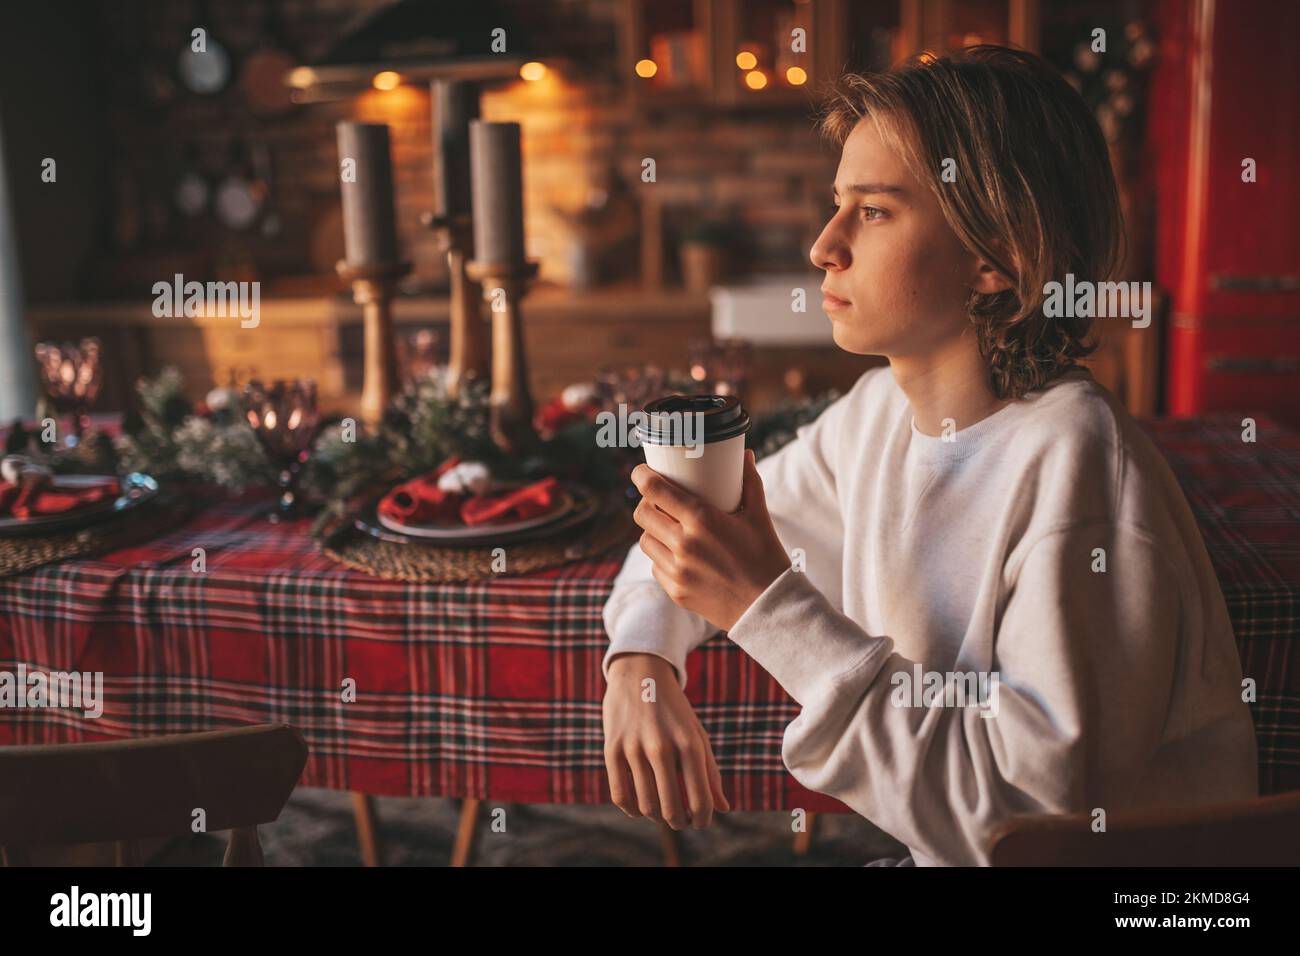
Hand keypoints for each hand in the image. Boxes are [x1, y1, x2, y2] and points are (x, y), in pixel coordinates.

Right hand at [603, 653, 729, 827]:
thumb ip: (710, 772)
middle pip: (671, 809)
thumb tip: (723, 809)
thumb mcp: (697, 734)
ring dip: (656, 817)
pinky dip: (631, 810)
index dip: (702, 819)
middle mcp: (662, 746)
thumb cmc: (674, 710)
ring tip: (662, 812)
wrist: (640, 673)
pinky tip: (639, 808)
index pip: (699, 800)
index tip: (701, 822)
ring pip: (645, 805)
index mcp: (689, 744)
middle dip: (680, 822)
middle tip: (682, 821)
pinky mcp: (612, 748)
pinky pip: (620, 795)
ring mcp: (634, 748)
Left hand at [631, 449, 789, 631]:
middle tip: (657, 501)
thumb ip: (749, 483)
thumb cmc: (766, 557)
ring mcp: (677, 570)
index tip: (640, 472)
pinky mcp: (675, 591)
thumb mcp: (759, 516)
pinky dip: (662, 557)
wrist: (769, 607)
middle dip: (646, 503)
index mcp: (702, 520)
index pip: (655, 490)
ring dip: (652, 530)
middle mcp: (684, 544)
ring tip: (667, 527)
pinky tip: (677, 554)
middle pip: (642, 514)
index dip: (641, 476)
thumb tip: (746, 455)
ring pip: (645, 540)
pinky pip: (655, 566)